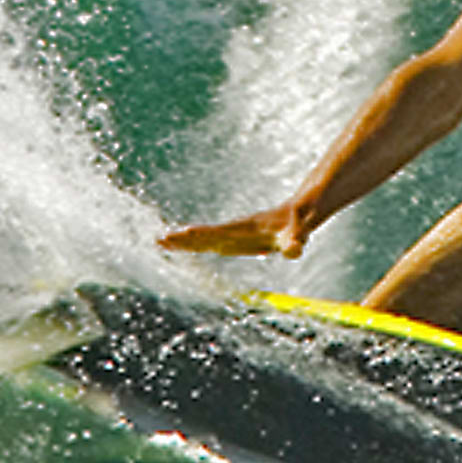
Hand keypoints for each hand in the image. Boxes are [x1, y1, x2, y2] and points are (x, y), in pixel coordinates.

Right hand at [159, 204, 308, 258]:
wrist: (303, 210)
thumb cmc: (301, 223)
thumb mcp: (300, 234)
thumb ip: (296, 242)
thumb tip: (294, 252)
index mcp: (248, 229)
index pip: (219, 233)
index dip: (201, 235)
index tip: (182, 233)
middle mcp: (238, 231)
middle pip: (206, 236)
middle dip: (184, 239)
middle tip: (159, 240)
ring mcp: (237, 234)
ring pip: (207, 238)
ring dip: (186, 241)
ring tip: (163, 242)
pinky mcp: (240, 238)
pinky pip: (214, 242)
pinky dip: (198, 243)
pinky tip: (188, 245)